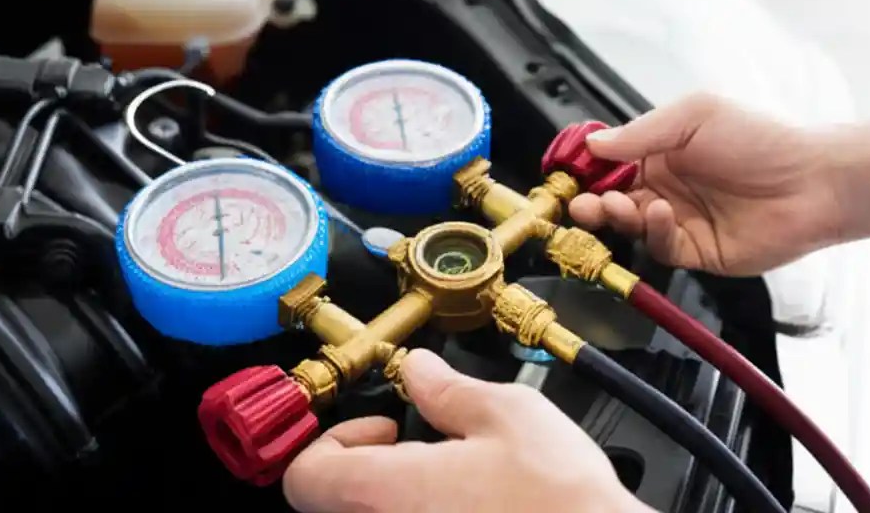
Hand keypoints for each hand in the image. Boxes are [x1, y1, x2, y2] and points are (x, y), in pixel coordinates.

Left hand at [283, 350, 649, 512]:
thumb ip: (449, 389)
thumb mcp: (509, 414)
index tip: (380, 427)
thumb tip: (419, 371)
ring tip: (459, 482)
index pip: (306, 475)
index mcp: (388, 493)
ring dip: (404, 496)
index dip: (333, 441)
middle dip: (374, 467)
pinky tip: (479, 508)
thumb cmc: (562, 502)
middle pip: (340, 501)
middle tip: (424, 449)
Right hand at [569, 93, 845, 275]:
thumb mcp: (696, 115)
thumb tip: (593, 144)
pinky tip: (661, 213)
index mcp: (664, 150)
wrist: (812, 183)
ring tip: (615, 204)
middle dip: (590, 200)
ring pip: (631, 225)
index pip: (611, 161)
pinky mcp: (696, 251)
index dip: (587, 168)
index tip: (567, 172)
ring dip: (616, 216)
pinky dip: (654, 231)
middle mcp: (667, 186)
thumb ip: (642, 131)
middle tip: (577, 202)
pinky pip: (661, 247)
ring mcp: (680, 220)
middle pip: (612, 198)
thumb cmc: (761, 139)